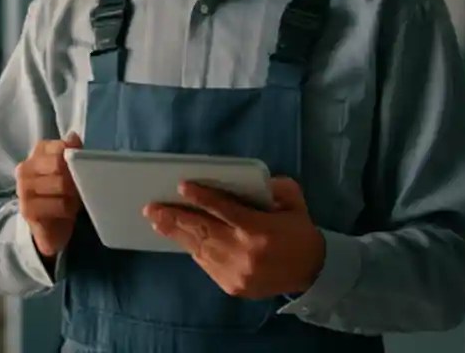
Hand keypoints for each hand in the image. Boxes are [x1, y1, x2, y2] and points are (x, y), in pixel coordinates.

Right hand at [16, 133, 83, 259]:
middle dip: (75, 177)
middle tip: (80, 188)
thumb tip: (73, 137)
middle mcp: (25, 167)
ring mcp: (23, 188)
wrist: (52, 226)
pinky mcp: (26, 209)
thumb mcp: (72, 171)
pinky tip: (67, 212)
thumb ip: (74, 153)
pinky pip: (57, 205)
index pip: (61, 147)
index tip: (81, 168)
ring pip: (60, 184)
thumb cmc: (64, 193)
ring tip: (73, 200)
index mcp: (38, 152)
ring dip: (73, 195)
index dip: (76, 158)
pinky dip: (68, 209)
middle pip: (59, 164)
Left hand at [144, 177, 324, 298]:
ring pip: (200, 249)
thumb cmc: (298, 232)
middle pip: (203, 231)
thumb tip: (248, 178)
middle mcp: (245, 252)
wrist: (312, 272)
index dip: (202, 197)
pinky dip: (193, 249)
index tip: (181, 186)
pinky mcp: (232, 286)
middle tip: (152, 208)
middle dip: (175, 218)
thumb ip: (275, 187)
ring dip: (177, 234)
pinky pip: (206, 264)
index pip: (224, 209)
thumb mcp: (294, 202)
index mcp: (260, 229)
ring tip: (157, 222)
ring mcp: (236, 273)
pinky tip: (181, 238)